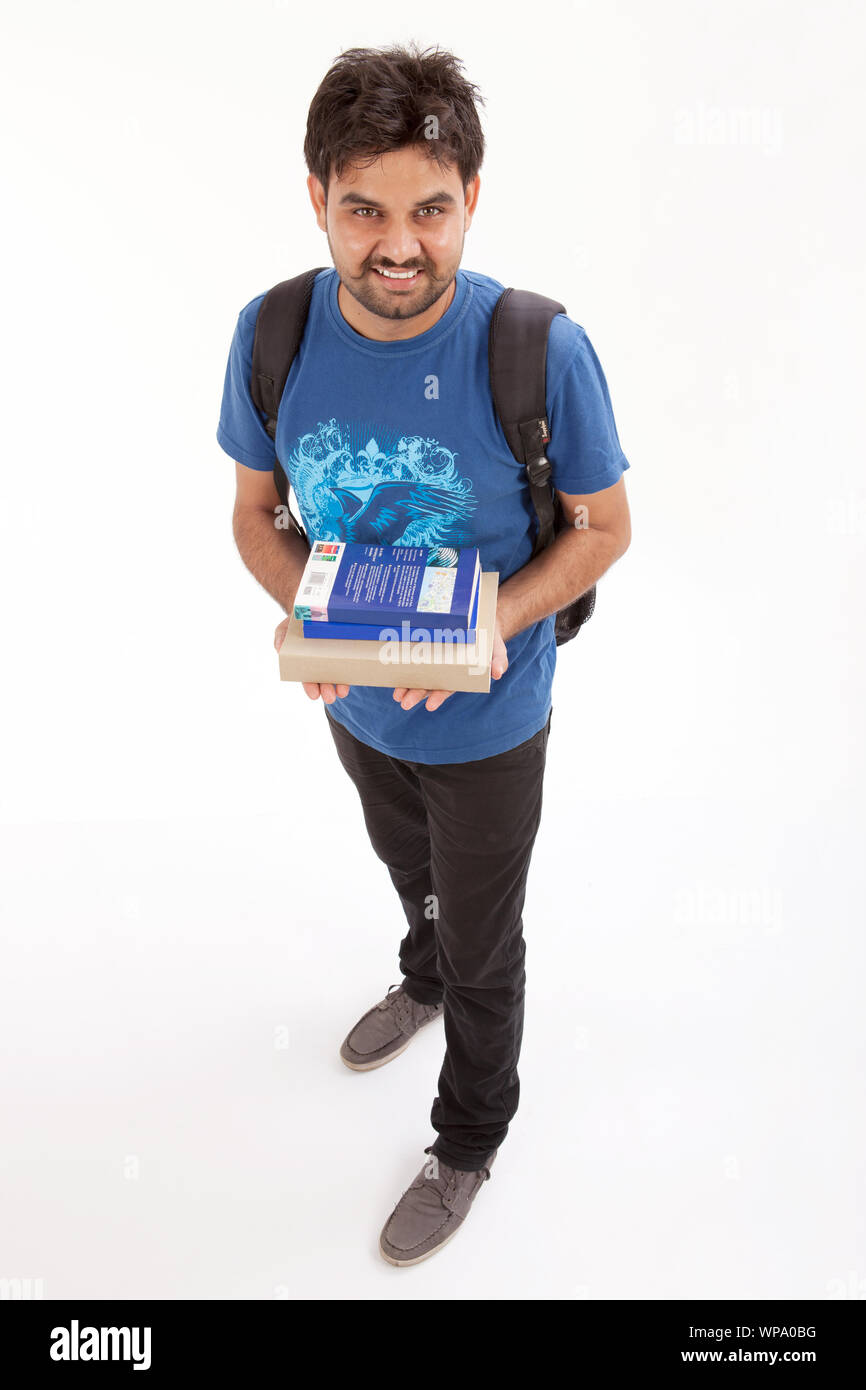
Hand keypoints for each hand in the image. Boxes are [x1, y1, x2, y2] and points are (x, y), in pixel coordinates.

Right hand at [274, 616, 349, 703]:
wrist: (314, 606)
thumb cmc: (298, 621)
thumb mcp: (286, 627)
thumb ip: (281, 636)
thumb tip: (279, 648)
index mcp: (306, 662)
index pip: (308, 678)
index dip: (310, 687)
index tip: (313, 695)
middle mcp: (322, 663)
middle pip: (325, 680)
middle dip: (327, 690)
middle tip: (329, 697)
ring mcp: (337, 657)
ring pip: (339, 674)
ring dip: (340, 685)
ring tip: (342, 692)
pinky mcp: (349, 649)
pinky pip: (353, 661)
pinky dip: (353, 669)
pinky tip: (355, 675)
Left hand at [393, 612, 508, 711]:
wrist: (481, 619)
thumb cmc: (489, 638)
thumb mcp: (496, 648)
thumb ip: (497, 660)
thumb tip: (498, 673)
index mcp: (459, 674)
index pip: (447, 688)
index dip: (438, 697)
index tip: (430, 706)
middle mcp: (444, 670)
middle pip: (428, 685)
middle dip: (415, 694)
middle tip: (403, 702)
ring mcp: (433, 660)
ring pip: (417, 675)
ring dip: (405, 685)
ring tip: (396, 694)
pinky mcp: (426, 646)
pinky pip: (412, 657)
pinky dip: (401, 663)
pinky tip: (390, 669)